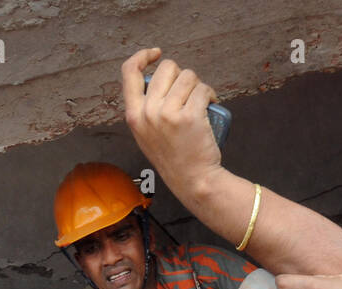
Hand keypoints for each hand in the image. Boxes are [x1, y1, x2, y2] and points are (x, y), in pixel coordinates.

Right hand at [121, 48, 221, 194]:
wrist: (193, 180)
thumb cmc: (174, 158)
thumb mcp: (146, 135)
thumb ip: (144, 109)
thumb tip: (157, 81)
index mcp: (133, 115)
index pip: (129, 72)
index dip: (143, 56)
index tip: (156, 54)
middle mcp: (147, 112)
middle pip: (167, 68)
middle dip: (182, 76)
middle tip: (189, 94)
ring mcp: (168, 114)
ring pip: (188, 76)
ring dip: (199, 86)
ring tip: (201, 103)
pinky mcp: (189, 116)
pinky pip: (203, 89)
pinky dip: (211, 94)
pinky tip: (212, 105)